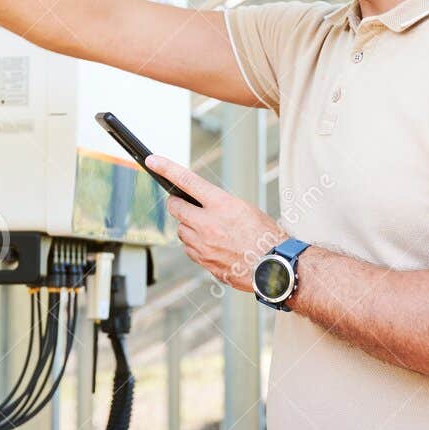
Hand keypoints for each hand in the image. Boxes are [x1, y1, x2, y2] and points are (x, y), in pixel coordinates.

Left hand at [145, 154, 285, 293]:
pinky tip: (212, 245)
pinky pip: (189, 249)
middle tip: (184, 203)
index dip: (166, 168)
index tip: (153, 161)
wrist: (275, 268)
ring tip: (209, 229)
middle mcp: (208, 224)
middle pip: (175, 208)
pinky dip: (195, 245)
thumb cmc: (267, 237)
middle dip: (177, 203)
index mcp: (221, 205)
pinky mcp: (204, 262)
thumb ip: (219, 205)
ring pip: (181, 230)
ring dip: (188, 227)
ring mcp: (203, 245)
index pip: (187, 181)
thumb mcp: (245, 209)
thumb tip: (202, 205)